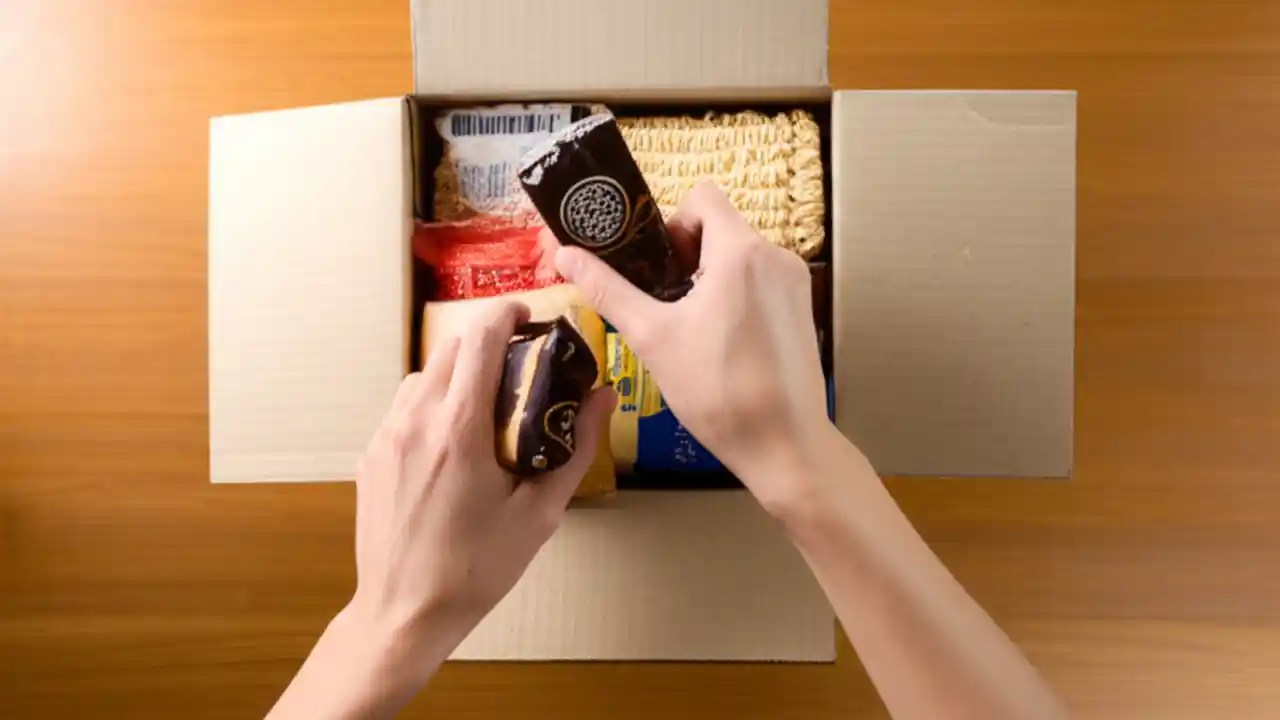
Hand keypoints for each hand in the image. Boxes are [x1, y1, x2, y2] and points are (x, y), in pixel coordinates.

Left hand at [346, 299, 614, 645]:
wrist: (404, 612)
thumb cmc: (478, 568)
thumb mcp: (541, 512)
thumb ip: (576, 447)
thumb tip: (604, 398)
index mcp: (460, 429)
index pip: (480, 337)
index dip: (507, 313)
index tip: (530, 316)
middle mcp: (416, 420)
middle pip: (451, 347)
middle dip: (487, 343)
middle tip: (521, 367)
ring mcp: (386, 436)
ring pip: (425, 375)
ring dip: (459, 374)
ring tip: (489, 410)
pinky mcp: (371, 455)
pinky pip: (405, 407)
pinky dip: (434, 405)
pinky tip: (456, 444)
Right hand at [553, 183, 830, 516]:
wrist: (783, 444)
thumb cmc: (716, 389)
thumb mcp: (652, 337)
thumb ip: (607, 290)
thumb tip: (564, 255)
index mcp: (741, 251)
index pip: (703, 196)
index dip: (672, 222)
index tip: (657, 267)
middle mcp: (776, 256)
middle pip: (720, 227)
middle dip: (686, 257)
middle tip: (664, 304)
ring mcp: (794, 283)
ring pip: (740, 258)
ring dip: (709, 279)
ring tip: (689, 329)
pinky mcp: (802, 310)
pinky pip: (760, 283)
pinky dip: (735, 298)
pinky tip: (719, 343)